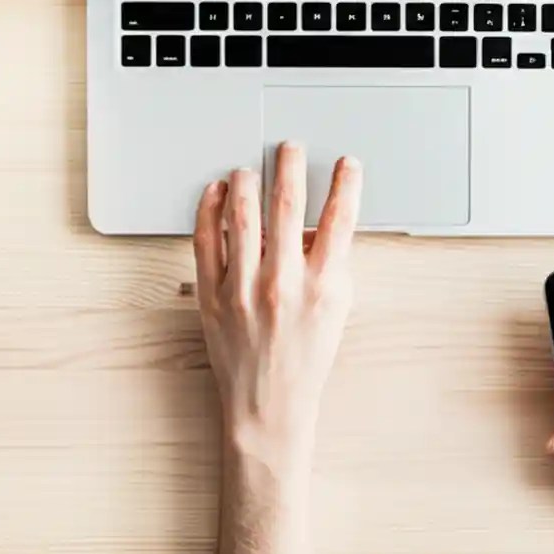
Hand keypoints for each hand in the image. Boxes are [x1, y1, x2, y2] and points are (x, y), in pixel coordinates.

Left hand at [193, 142, 362, 553]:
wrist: (269, 406)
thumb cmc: (306, 359)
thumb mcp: (337, 310)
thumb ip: (334, 263)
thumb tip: (322, 223)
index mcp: (323, 286)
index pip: (341, 219)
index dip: (346, 183)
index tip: (347, 164)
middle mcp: (283, 282)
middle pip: (288, 205)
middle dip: (290, 166)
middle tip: (289, 147)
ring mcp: (244, 288)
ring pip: (243, 215)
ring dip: (247, 182)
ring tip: (249, 168)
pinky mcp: (212, 295)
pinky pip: (206, 240)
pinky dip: (209, 210)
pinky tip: (215, 192)